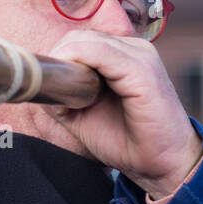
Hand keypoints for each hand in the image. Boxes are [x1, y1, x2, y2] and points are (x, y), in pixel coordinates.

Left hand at [37, 31, 202, 197]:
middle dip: (59, 60)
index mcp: (124, 55)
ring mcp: (140, 56)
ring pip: (85, 42)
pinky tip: (74, 85)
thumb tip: (40, 83)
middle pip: (79, 38)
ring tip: (66, 93)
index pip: (80, 40)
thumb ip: (64, 95)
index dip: (59, 58)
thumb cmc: (127, 140)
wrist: (161, 165)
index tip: (48, 83)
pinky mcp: (142, 69)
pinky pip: (100, 53)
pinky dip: (78, 63)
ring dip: (66, 62)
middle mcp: (134, 49)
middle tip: (54, 90)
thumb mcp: (84, 115)